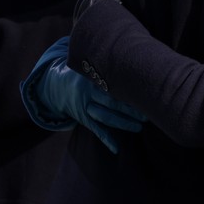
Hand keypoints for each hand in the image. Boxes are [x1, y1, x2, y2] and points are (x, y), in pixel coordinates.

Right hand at [20, 37, 146, 153]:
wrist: (57, 83)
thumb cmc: (87, 71)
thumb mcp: (95, 64)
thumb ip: (112, 63)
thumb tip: (141, 54)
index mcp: (94, 76)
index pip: (114, 85)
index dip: (130, 92)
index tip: (145, 95)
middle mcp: (88, 92)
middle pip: (112, 102)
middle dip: (130, 110)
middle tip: (147, 115)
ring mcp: (84, 106)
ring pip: (105, 117)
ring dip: (122, 123)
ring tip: (139, 127)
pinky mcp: (82, 118)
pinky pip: (95, 130)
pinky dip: (106, 139)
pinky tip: (116, 148)